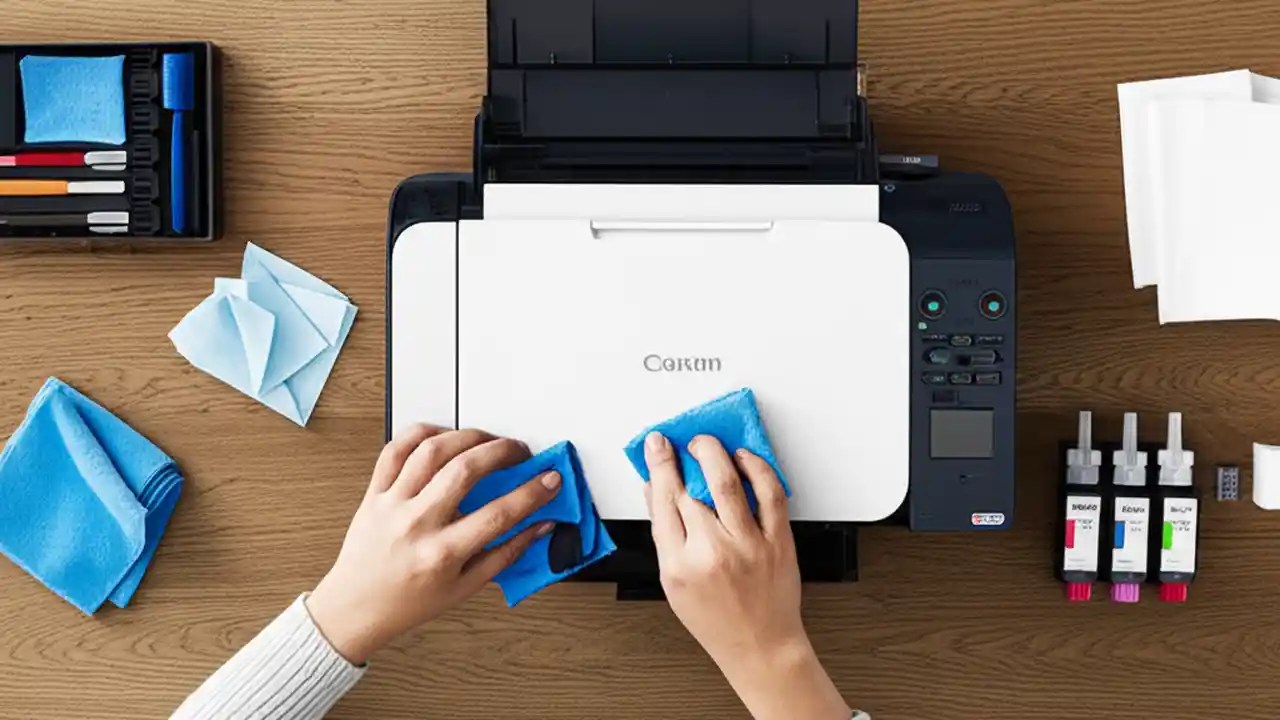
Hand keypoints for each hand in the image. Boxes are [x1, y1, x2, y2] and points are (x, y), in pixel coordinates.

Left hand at [306, 424, 560, 663]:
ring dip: (467, 436)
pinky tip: (444, 436)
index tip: (550, 479)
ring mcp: (392, 504)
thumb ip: (506, 554)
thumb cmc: (408, 602)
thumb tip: (540, 526)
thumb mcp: (465, 588)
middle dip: (502, 451)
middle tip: (520, 452)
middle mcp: (416, 525)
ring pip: (431, 450)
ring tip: (487, 440)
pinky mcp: (374, 492)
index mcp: (441, 555)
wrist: (355, 607)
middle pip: (465, 470)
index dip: (532, 492)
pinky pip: (395, 449)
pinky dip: (422, 433)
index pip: (498, 514)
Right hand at [643, 432, 850, 719]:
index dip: (658, 465)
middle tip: (681, 441)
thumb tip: (655, 489)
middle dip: (682, 455)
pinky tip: (745, 459)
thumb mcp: (673, 583)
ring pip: (727, 481)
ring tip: (708, 444)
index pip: (662, 500)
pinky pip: (769, 493)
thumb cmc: (715, 620)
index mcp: (679, 564)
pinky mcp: (777, 541)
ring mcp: (747, 545)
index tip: (657, 444)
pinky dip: (756, 468)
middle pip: (690, 488)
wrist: (760, 646)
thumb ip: (664, 535)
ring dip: (715, 452)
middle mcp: (712, 552)